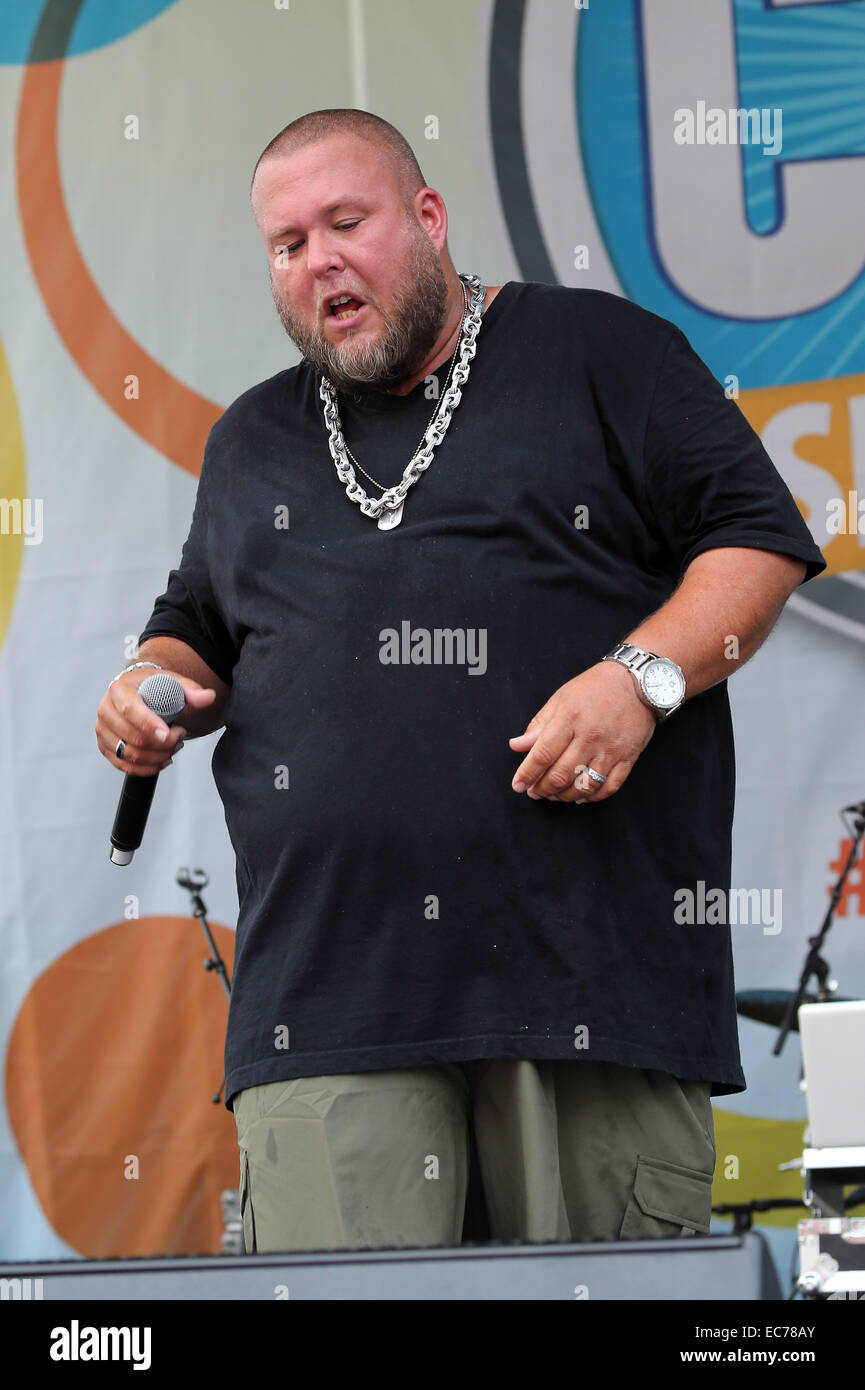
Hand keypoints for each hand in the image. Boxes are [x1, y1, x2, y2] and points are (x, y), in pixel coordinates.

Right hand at [95, 670, 216, 776]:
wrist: (136, 690)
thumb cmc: (150, 686)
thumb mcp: (171, 681)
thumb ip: (191, 690)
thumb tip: (208, 697)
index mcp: (119, 690)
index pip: (130, 710)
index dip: (149, 724)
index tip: (168, 734)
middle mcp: (106, 710)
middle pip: (133, 737)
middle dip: (162, 743)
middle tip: (180, 735)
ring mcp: (103, 731)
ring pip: (130, 754)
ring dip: (157, 756)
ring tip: (174, 746)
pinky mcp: (106, 747)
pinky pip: (124, 766)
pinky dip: (146, 768)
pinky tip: (162, 760)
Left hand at [508, 661, 656, 803]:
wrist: (639, 682)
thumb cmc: (596, 688)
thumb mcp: (561, 698)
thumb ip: (539, 725)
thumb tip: (517, 745)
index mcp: (569, 719)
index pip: (543, 754)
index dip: (527, 774)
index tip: (517, 785)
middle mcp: (590, 737)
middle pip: (561, 774)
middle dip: (542, 789)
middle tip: (534, 792)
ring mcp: (610, 750)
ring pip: (584, 785)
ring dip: (564, 796)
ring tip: (554, 795)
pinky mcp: (628, 758)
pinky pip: (610, 786)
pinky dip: (593, 797)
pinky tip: (580, 796)